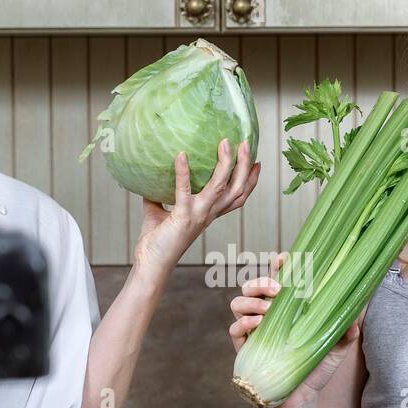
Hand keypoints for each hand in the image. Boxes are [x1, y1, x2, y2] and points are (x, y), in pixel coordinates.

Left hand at [132, 139, 259, 274]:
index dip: (251, 181)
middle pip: (238, 189)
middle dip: (245, 166)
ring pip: (221, 187)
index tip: (257, 162)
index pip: (237, 197)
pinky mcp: (183, 216)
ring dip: (225, 163)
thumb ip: (158, 193)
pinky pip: (184, 190)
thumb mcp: (158, 211)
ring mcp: (198, 215)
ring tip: (224, 143)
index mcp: (208, 214)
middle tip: (246, 143)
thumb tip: (149, 173)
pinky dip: (184, 172)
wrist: (151, 264)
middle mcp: (209, 214)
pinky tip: (180, 155)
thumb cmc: (156, 241)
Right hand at [229, 251, 362, 407]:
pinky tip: (256, 326)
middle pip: (252, 285)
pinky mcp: (245, 350)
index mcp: (286, 310)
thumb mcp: (335, 348)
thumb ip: (347, 329)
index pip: (277, 279)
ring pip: (238, 303)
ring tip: (267, 310)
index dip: (278, 266)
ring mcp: (253, 332)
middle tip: (277, 289)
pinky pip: (234, 330)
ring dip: (251, 301)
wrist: (299, 403)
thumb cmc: (315, 371)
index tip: (284, 259)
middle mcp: (266, 316)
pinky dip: (243, 323)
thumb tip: (359, 309)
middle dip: (261, 280)